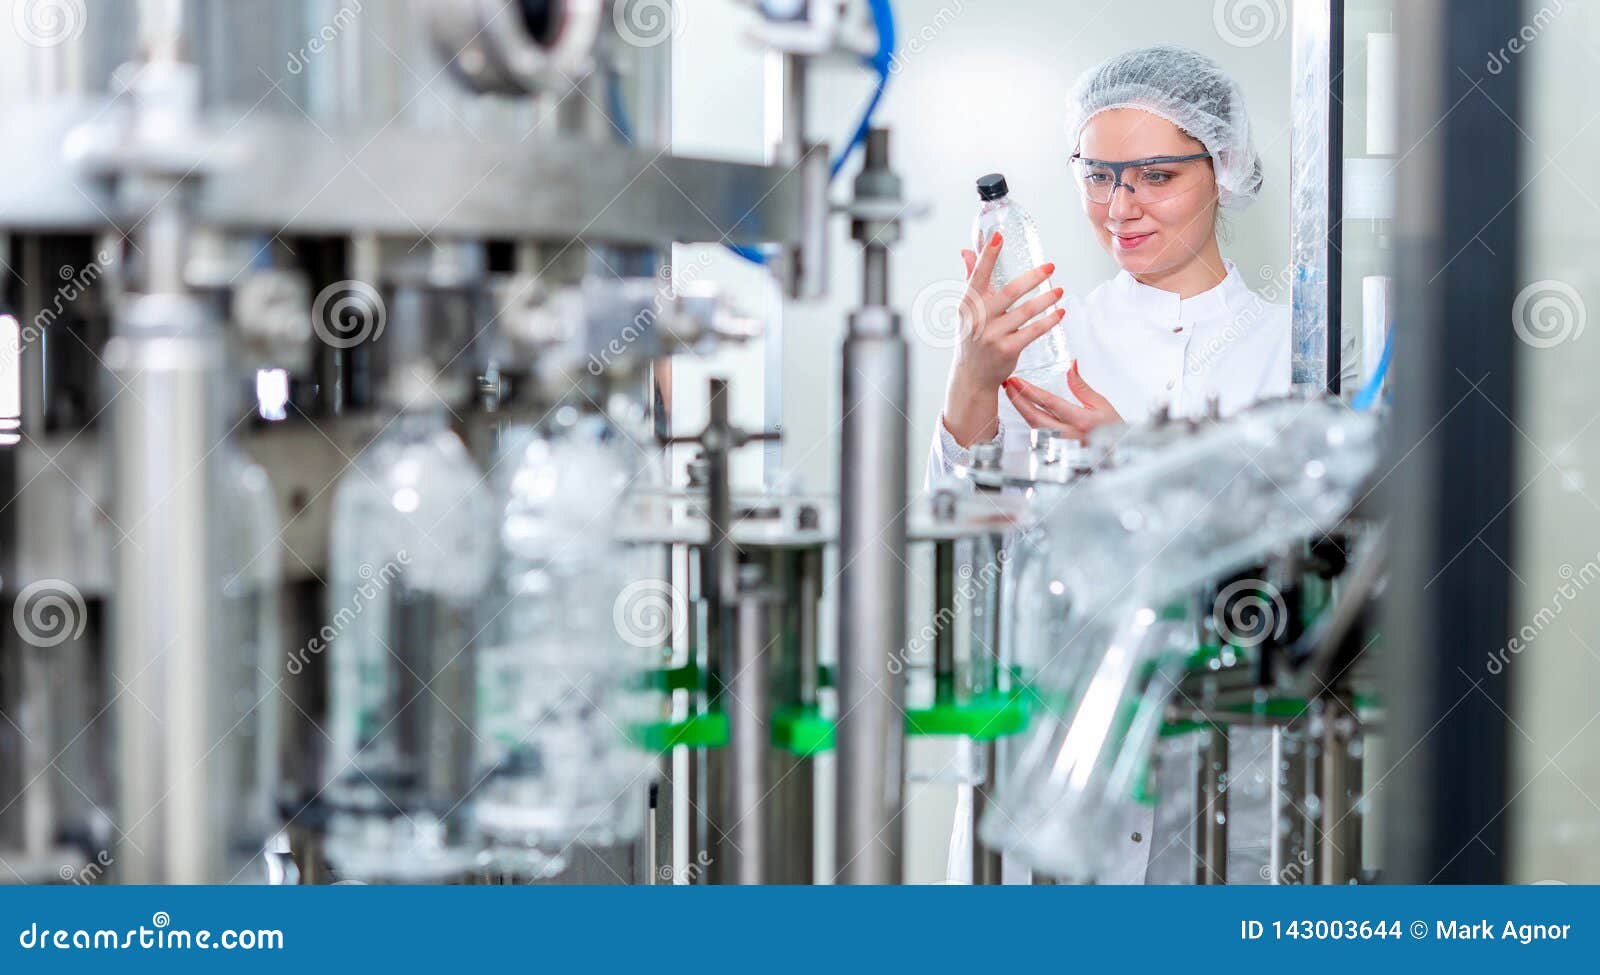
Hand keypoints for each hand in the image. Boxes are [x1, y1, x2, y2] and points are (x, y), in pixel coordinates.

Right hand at [941, 231, 1065, 446]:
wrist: (972, 375)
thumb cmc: (972, 337)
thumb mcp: (967, 309)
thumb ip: (970, 279)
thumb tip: (967, 250)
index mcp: (968, 304)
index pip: (977, 275)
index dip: (988, 255)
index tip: (998, 236)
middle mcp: (978, 319)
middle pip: (1009, 292)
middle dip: (1032, 277)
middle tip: (1050, 267)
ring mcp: (993, 336)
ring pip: (1025, 312)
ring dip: (1046, 299)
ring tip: (1060, 290)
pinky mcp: (1007, 350)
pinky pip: (1033, 332)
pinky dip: (1049, 321)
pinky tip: (1060, 312)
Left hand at [1002, 360, 1122, 439]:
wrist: (1119, 452)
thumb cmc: (1113, 429)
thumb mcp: (1101, 404)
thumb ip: (1081, 387)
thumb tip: (1071, 366)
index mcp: (1081, 420)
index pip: (1050, 403)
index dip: (1030, 392)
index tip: (1016, 381)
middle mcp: (1069, 435)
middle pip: (1035, 417)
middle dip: (1018, 401)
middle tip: (1007, 386)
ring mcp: (1062, 445)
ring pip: (1034, 427)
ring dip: (1021, 410)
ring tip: (1012, 394)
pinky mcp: (1058, 451)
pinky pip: (1039, 435)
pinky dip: (1029, 421)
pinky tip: (1024, 410)